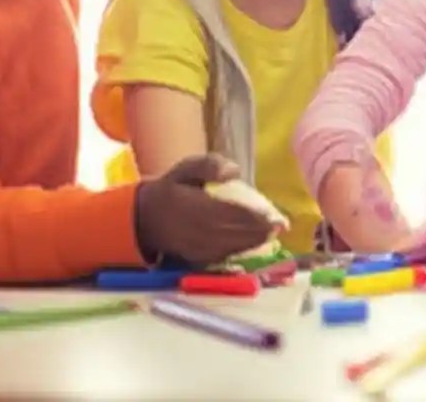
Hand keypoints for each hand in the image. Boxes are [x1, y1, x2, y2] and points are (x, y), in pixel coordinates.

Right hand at [135, 154, 278, 265]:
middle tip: (282, 225)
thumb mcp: (185, 169)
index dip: (259, 218)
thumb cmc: (171, 190)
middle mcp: (202, 232)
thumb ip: (208, 165)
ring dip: (256, 241)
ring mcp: (201, 248)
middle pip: (240, 233)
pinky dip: (242, 248)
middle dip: (263, 230)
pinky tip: (254, 241)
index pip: (236, 215)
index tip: (277, 216)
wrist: (144, 219)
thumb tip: (234, 171)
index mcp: (199, 208)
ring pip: (236, 246)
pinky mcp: (199, 259)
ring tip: (273, 232)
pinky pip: (226, 255)